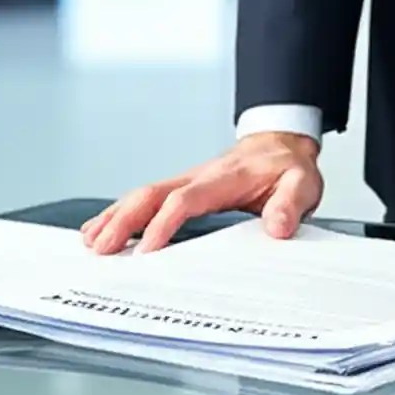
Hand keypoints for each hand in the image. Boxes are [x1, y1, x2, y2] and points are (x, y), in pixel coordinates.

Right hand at [79, 132, 322, 254]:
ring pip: (142, 194)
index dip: (163, 223)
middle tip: (101, 247)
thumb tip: (276, 226)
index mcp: (223, 178)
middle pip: (150, 194)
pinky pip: (146, 198)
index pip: (184, 199)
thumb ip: (290, 204)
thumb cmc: (286, 168)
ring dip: (115, 216)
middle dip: (122, 220)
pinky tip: (104, 228)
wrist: (280, 144)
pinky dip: (122, 213)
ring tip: (92, 241)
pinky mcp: (181, 188)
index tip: (146, 250)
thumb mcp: (302, 185)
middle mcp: (197, 176)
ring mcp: (186, 180)